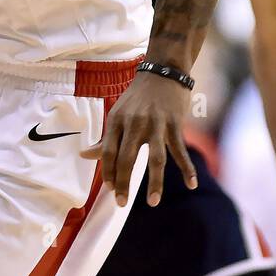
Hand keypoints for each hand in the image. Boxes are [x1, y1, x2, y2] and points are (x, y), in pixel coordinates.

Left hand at [81, 70, 196, 206]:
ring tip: (153, 202)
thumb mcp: (118, 114)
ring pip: (155, 159)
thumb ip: (105, 139)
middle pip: (126, 159)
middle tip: (121, 203)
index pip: (108, 153)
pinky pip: (180, 150)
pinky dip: (187, 168)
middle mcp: (134, 123)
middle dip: (123, 184)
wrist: (163, 72)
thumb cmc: (138, 97)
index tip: (111, 190)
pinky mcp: (174, 124)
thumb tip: (84, 155)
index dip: (108, 173)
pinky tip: (191, 185)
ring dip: (154, 183)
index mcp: (117, 121)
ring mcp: (156, 124)